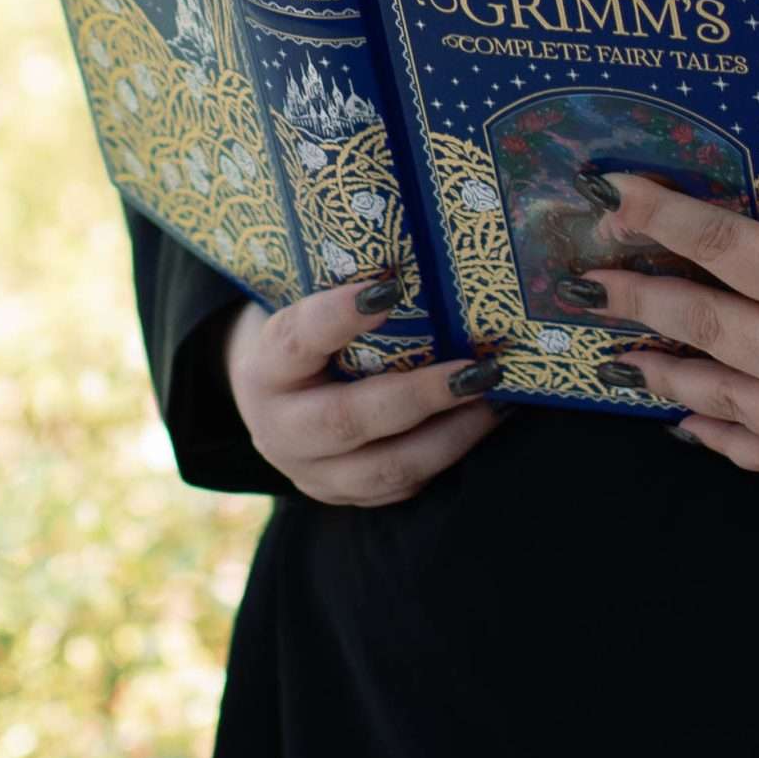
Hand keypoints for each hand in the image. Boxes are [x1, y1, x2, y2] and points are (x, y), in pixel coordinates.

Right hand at [226, 279, 507, 506]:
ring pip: (385, 467)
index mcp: (265, 368)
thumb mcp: (306, 313)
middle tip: (478, 369)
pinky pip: (402, 486)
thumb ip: (346, 296)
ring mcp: (311, 472)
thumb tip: (423, 262)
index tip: (390, 288)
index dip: (338, 316)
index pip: (297, 340)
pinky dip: (449, 455)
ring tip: (494, 400)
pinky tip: (482, 422)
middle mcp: (279, 428)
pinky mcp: (344, 495)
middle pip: (347, 419)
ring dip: (451, 434)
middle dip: (421, 396)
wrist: (273, 404)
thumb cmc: (308, 340)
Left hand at [569, 172, 758, 489]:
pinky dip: (713, 433)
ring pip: (714, 396)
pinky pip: (755, 452)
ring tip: (624, 356)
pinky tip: (682, 420)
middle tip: (590, 284)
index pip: (723, 246)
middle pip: (701, 323)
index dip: (661, 216)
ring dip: (662, 373)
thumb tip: (729, 234)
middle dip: (637, 298)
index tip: (613, 194)